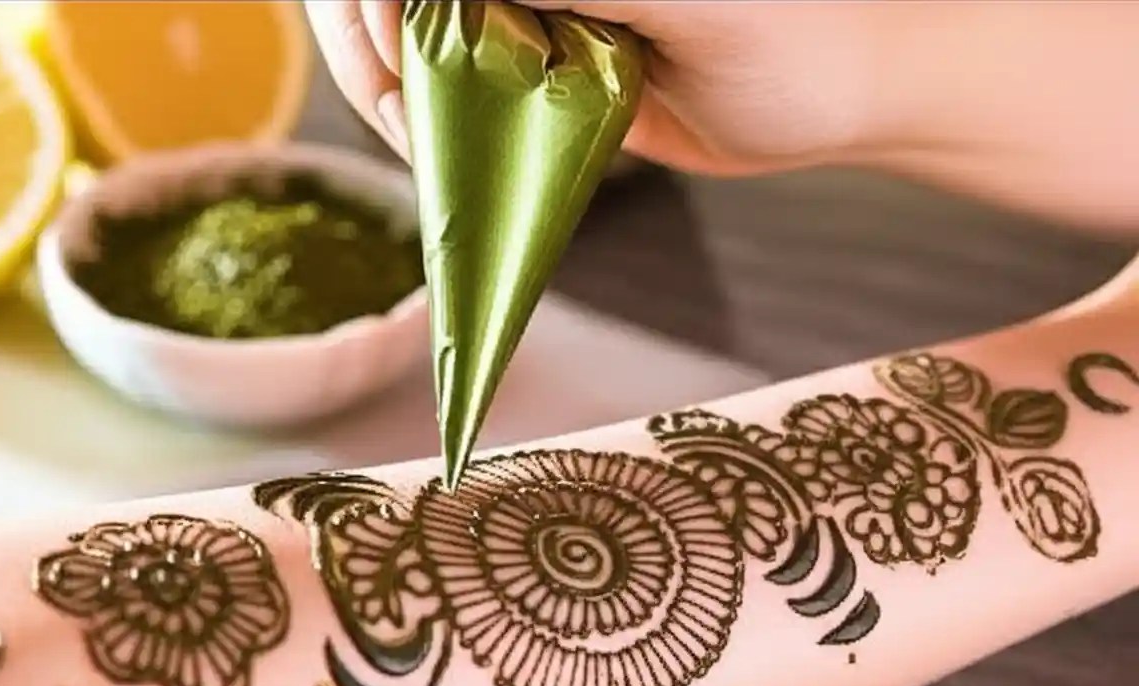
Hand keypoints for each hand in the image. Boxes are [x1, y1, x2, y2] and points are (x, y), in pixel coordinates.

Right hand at [307, 1, 1138, 231]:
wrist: (840, 104)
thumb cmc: (788, 38)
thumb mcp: (677, 7)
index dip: (375, 5)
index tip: (399, 58)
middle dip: (365, 41)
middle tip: (396, 108)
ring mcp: (534, 18)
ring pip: (414, 37)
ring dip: (386, 85)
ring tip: (416, 140)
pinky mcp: (543, 76)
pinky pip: (460, 96)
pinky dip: (428, 125)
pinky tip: (433, 150)